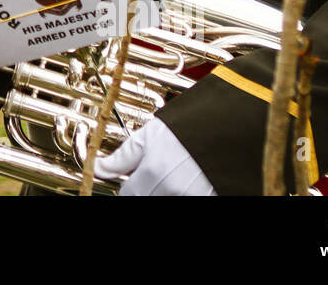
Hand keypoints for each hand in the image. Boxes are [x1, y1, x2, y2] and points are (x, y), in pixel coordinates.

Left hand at [96, 118, 214, 195]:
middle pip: (145, 199)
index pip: (127, 194)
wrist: (229, 126)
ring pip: (165, 200)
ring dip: (162, 191)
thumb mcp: (150, 135)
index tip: (132, 179)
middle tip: (153, 175)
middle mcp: (171, 191)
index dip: (129, 185)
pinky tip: (186, 180)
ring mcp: (191, 197)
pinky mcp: (208, 199)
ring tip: (171, 175)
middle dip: (144, 189)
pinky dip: (181, 192)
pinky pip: (186, 199)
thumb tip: (98, 167)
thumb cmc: (189, 126)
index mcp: (153, 174)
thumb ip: (122, 156)